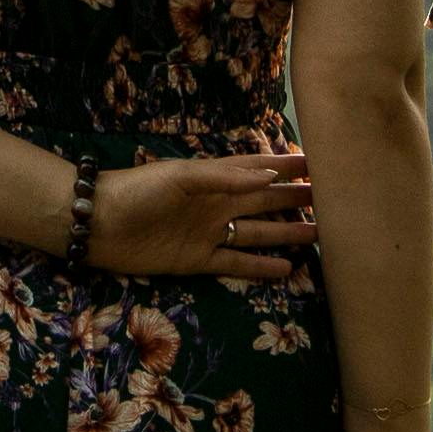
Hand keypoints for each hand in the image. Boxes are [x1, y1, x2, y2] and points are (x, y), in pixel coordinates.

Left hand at [87, 147, 316, 281]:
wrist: (99, 224)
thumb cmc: (138, 191)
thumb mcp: (182, 176)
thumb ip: (225, 177)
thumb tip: (269, 177)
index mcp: (214, 178)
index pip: (259, 170)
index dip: (287, 166)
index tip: (319, 164)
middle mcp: (217, 204)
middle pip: (266, 202)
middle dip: (296, 200)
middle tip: (333, 201)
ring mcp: (209, 233)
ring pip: (258, 232)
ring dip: (287, 233)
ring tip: (320, 234)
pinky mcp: (198, 260)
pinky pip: (237, 263)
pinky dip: (261, 266)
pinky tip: (287, 267)